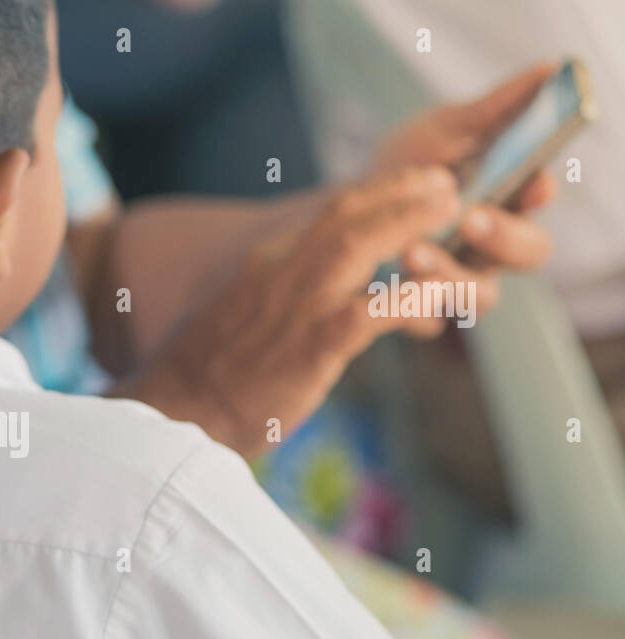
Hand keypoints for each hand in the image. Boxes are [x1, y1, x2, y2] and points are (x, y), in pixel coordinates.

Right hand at [114, 166, 459, 455]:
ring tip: (453, 213)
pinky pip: (366, 313)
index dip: (376, 195)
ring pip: (357, 248)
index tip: (414, 186)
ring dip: (409, 224)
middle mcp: (278, 275)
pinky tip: (442, 296)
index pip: (327, 216)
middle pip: (345, 217)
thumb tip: (309, 304)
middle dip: (399, 193)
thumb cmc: (203, 380)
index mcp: (264, 267)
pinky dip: (409, 299)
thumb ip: (275, 302)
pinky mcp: (307, 350)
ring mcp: (293, 310)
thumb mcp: (238, 321)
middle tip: (446, 184)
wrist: (170, 418)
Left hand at [373, 64, 558, 333]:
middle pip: (527, 253)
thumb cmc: (404, 165)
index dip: (538, 192)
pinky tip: (385, 286)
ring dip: (450, 273)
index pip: (538, 199)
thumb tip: (546, 69)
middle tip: (469, 218)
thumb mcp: (443, 131)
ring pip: (479, 294)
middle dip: (503, 237)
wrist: (341, 208)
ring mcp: (459, 282)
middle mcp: (491, 247)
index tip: (529, 182)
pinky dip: (411, 306)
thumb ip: (493, 109)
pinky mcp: (421, 312)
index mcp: (508, 199)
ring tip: (411, 251)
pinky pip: (429, 320)